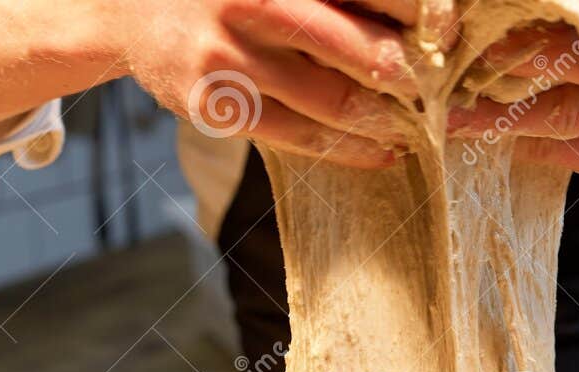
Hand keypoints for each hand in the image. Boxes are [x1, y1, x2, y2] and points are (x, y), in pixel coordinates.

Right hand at [0, 0, 418, 168]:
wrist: (130, 13)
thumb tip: (426, 17)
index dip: (418, 12)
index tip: (448, 31)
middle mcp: (255, 3)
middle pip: (361, 47)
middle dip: (413, 75)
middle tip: (444, 89)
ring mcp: (232, 56)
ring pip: (336, 101)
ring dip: (390, 121)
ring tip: (421, 126)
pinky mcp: (218, 105)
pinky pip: (303, 137)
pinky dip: (353, 148)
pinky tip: (385, 150)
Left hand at [446, 0, 578, 175]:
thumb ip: (566, 8)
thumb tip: (483, 8)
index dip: (552, 10)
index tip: (497, 25)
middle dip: (525, 62)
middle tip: (474, 64)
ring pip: (574, 113)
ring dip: (513, 116)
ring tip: (464, 115)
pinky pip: (578, 153)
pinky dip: (533, 147)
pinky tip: (498, 138)